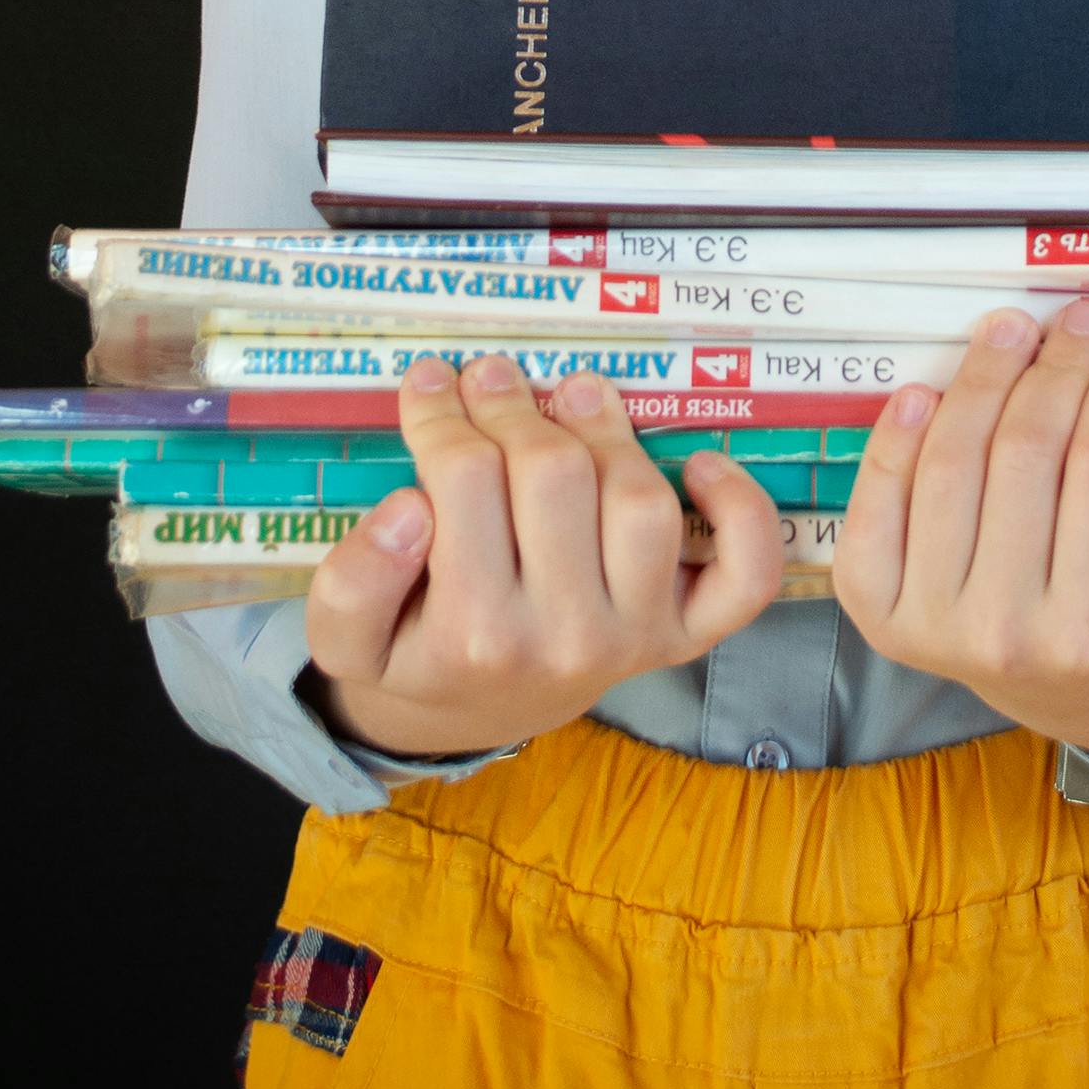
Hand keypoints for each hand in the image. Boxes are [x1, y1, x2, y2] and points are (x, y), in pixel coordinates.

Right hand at [303, 352, 785, 758]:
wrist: (477, 712)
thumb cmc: (416, 654)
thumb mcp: (345, 641)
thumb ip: (352, 582)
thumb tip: (408, 509)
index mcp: (473, 636)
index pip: (463, 481)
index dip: (442, 414)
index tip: (430, 381)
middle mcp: (564, 640)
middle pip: (552, 474)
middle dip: (511, 405)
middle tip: (488, 376)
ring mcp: (634, 637)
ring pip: (639, 500)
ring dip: (605, 431)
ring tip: (568, 397)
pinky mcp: (684, 634)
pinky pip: (744, 576)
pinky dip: (741, 512)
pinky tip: (700, 463)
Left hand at [832, 303, 1088, 772]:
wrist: (1078, 712)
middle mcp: (1001, 632)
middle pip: (1025, 455)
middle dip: (1060, 366)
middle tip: (1084, 319)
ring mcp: (929, 620)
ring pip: (952, 465)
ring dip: (982, 379)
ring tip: (1015, 330)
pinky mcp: (877, 610)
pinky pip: (874, 508)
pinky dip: (893, 441)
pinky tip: (927, 392)